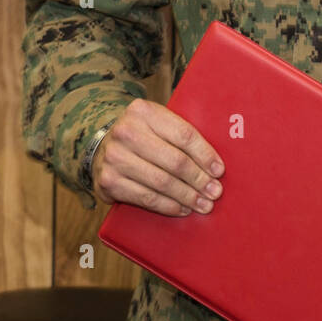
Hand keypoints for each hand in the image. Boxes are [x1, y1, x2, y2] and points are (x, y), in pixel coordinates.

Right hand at [92, 98, 223, 215]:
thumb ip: (181, 133)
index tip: (219, 171)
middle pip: (175, 161)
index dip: (205, 155)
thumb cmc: (142, 136)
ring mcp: (115, 157)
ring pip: (162, 182)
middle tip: (215, 192)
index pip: (184, 135)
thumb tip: (216, 163)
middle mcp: (126, 132)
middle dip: (199, 180)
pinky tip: (182, 209)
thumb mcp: (158, 123)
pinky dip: (169, 206)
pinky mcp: (108, 181)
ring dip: (187, 196)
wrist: (102, 148)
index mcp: (144, 111)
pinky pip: (147, 198)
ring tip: (204, 204)